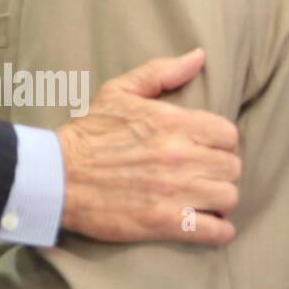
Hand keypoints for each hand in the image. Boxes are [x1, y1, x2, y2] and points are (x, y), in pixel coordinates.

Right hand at [56, 48, 240, 245]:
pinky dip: (218, 231)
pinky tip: (205, 223)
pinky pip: (217, 232)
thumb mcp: (118, 91)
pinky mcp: (166, 222)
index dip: (218, 141)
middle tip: (200, 173)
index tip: (203, 147)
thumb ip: (161, 72)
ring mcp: (175, 192)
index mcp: (172, 122)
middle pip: (232, 167)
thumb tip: (199, 56)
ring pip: (228, 197)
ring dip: (217, 199)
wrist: (56, 176)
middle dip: (218, 170)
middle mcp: (180, 156)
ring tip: (202, 198)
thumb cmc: (87, 133)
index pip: (227, 134)